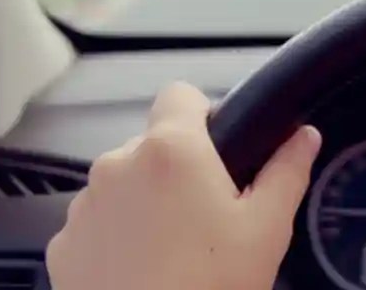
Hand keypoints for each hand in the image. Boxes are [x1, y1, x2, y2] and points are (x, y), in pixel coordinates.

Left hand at [46, 82, 321, 289]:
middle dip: (178, 169)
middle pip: (153, 144)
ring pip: (123, 184)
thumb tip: (303, 136)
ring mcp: (84, 206)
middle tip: (208, 215)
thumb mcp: (266, 228)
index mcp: (171, 150)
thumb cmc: (211, 288)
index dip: (203, 116)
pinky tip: (144, 270)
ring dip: (145, 202)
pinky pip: (97, 223)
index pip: (180, 94)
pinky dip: (118, 237)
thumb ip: (286, 170)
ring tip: (176, 250)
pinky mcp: (63, 244)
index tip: (219, 148)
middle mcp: (118, 165)